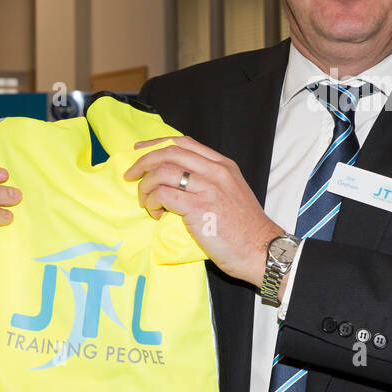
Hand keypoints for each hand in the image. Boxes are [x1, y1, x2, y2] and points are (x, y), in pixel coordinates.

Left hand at [124, 136, 282, 285]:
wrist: (260, 249)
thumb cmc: (245, 228)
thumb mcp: (232, 192)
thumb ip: (209, 181)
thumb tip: (177, 180)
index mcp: (223, 165)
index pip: (184, 143)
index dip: (157, 143)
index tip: (140, 150)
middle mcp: (216, 171)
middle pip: (170, 152)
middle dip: (144, 161)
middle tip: (132, 176)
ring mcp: (208, 188)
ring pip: (162, 172)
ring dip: (146, 187)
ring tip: (147, 202)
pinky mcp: (199, 207)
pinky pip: (163, 195)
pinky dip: (153, 203)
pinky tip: (157, 214)